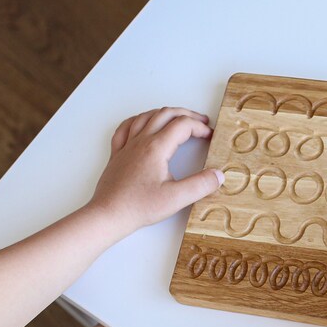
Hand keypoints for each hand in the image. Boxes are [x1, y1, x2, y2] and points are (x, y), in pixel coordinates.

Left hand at [87, 107, 223, 236]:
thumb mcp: (176, 199)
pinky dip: (139, 120)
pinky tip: (143, 123)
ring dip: (165, 113)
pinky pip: (126, 127)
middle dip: (187, 114)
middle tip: (201, 122)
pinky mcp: (117, 154)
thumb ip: (201, 185)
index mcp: (156, 148)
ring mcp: (127, 145)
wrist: (108, 214)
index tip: (209, 136)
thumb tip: (218, 175)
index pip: (183, 125)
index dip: (200, 127)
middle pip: (166, 114)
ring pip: (146, 116)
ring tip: (178, 118)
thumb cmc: (138, 207)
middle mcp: (141, 141)